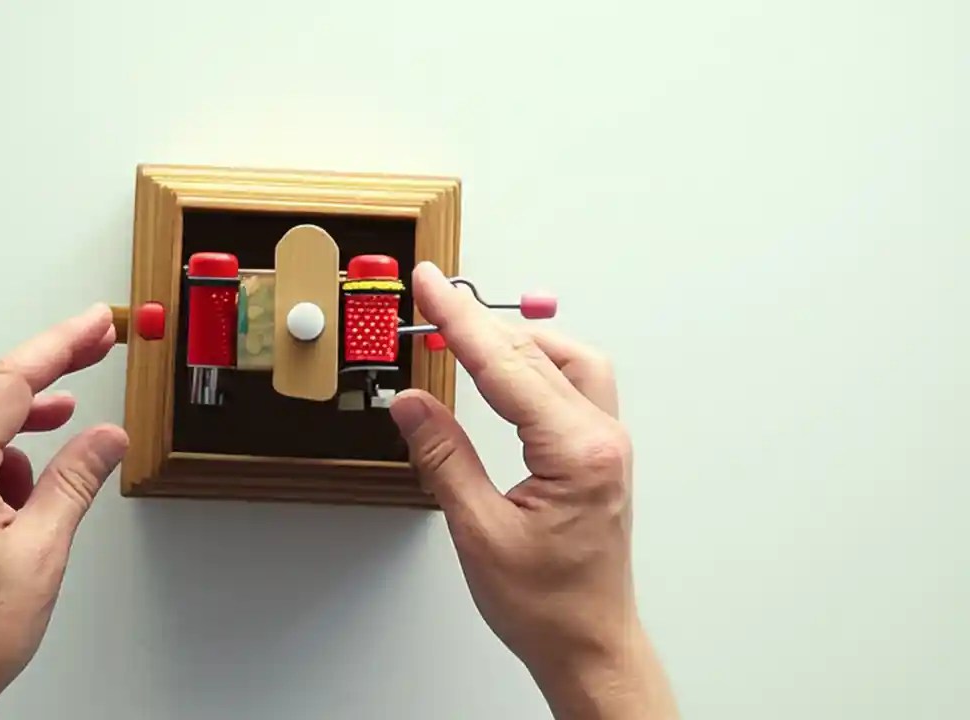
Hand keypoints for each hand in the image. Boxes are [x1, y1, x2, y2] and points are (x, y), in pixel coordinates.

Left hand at [0, 304, 127, 719]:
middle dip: (50, 368)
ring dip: (30, 419)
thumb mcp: (42, 551)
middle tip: (98, 340)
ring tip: (74, 419)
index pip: (8, 385)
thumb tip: (106, 438)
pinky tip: (35, 483)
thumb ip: (76, 481)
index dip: (59, 347)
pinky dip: (9, 455)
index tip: (95, 324)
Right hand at [390, 264, 676, 718]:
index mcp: (577, 453)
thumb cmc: (549, 606)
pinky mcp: (598, 453)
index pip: (508, 367)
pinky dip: (534, 364)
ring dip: (514, 339)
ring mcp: (605, 444)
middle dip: (478, 323)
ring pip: (565, 359)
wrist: (589, 644)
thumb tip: (413, 404)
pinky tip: (508, 366)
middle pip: (536, 354)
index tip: (431, 286)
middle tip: (431, 299)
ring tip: (464, 329)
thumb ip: (443, 457)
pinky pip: (573, 384)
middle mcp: (601, 439)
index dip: (459, 322)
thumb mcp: (479, 531)